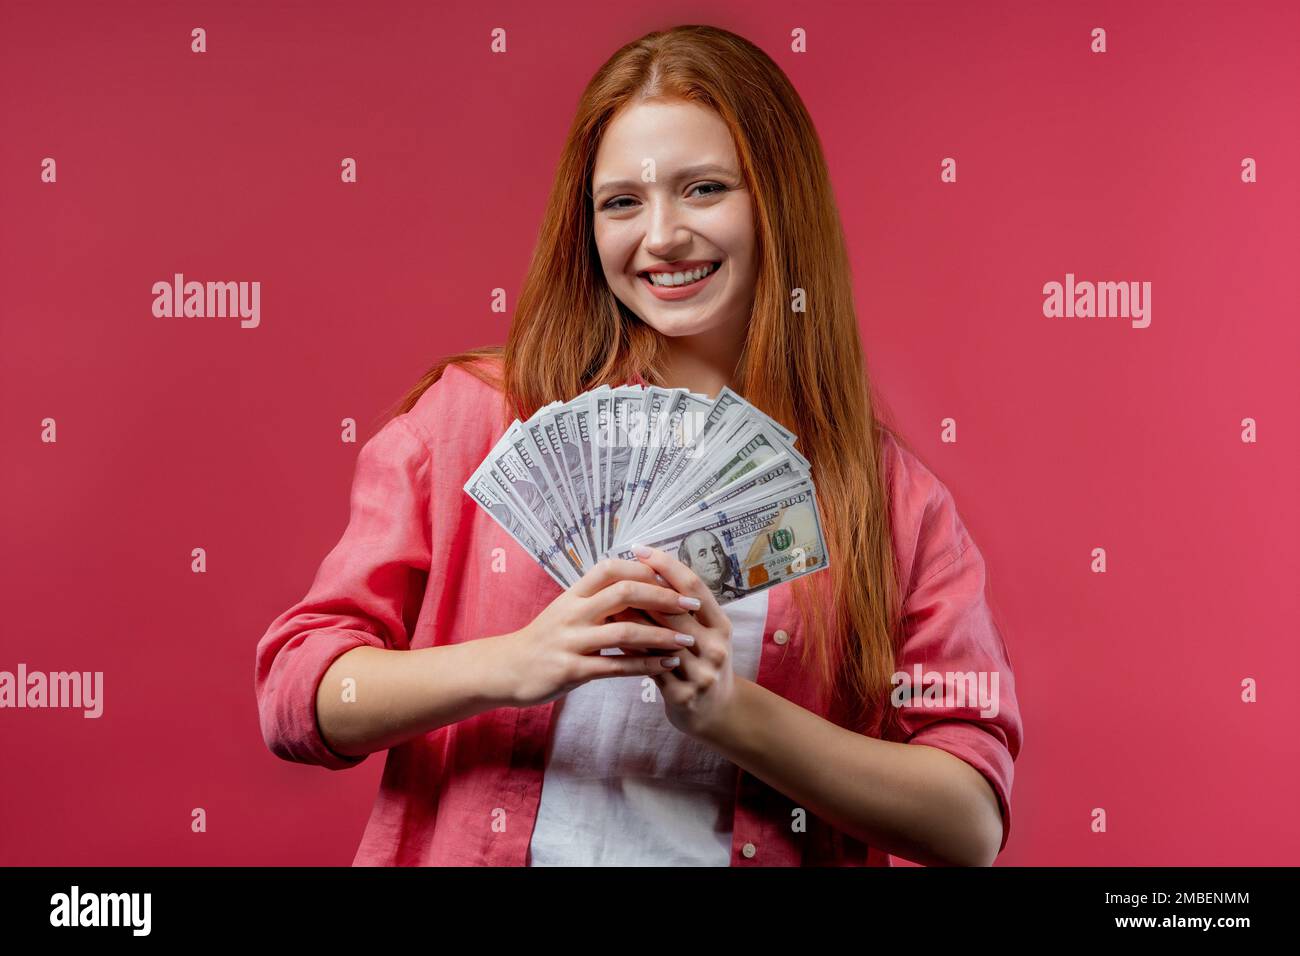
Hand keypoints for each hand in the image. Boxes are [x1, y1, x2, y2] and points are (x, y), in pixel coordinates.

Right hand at [496, 558, 701, 707]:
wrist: (505, 669)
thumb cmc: (543, 639)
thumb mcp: (565, 610)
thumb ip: (596, 598)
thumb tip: (636, 582)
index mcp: (573, 594)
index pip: (612, 567)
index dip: (645, 568)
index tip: (673, 576)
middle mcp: (573, 612)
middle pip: (624, 592)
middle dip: (663, 597)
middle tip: (691, 605)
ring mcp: (571, 641)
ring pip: (625, 631)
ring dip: (661, 635)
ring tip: (687, 640)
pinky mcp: (571, 670)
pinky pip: (616, 666)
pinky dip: (645, 665)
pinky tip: (666, 665)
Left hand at [628, 544, 735, 739]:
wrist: (716, 714)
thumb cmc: (702, 663)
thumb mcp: (705, 633)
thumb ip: (682, 608)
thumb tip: (647, 568)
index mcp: (721, 625)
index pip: (693, 586)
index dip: (666, 564)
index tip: (640, 549)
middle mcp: (715, 647)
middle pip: (674, 609)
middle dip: (641, 589)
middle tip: (612, 572)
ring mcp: (701, 673)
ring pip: (659, 638)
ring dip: (630, 618)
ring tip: (605, 600)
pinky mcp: (682, 695)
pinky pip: (649, 667)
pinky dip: (628, 650)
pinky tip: (610, 636)